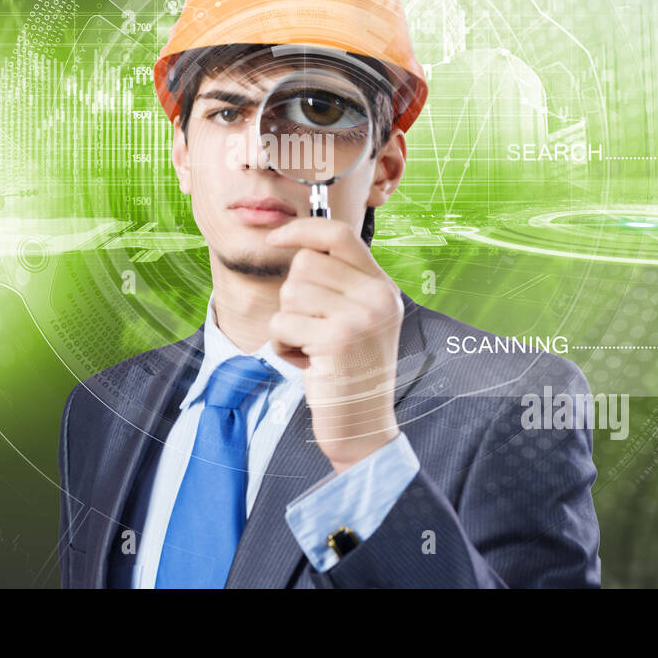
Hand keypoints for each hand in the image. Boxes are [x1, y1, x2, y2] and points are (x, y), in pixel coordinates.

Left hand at [265, 216, 403, 473]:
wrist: (362, 428)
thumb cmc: (348, 374)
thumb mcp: (357, 321)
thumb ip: (339, 285)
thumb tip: (296, 245)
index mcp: (382, 288)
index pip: (340, 234)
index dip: (302, 229)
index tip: (276, 237)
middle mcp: (377, 297)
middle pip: (306, 263)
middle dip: (293, 296)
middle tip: (309, 328)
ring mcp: (360, 316)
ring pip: (290, 292)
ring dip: (287, 322)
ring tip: (309, 347)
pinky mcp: (337, 339)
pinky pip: (282, 323)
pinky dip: (282, 345)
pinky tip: (305, 363)